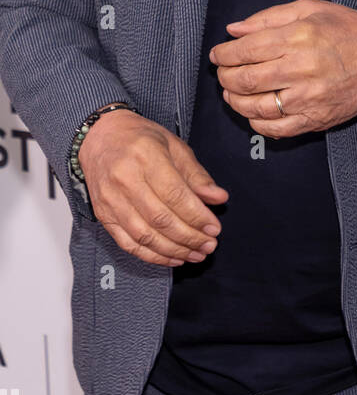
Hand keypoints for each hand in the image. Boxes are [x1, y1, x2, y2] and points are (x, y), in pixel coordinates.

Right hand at [78, 108, 228, 267]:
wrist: (100, 136)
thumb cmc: (140, 138)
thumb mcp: (174, 146)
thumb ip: (196, 174)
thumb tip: (218, 198)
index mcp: (147, 156)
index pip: (175, 195)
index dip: (197, 216)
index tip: (214, 228)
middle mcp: (125, 179)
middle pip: (161, 218)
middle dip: (189, 237)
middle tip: (209, 245)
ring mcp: (111, 199)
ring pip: (145, 235)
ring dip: (173, 250)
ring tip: (195, 254)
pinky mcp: (103, 215)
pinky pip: (128, 243)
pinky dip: (152, 256)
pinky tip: (171, 257)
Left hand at [210, 0, 356, 137]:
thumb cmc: (347, 29)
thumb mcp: (310, 9)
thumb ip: (268, 18)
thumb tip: (233, 30)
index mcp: (298, 36)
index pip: (246, 50)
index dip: (224, 54)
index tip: (218, 55)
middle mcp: (301, 67)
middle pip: (245, 80)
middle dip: (225, 78)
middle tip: (222, 74)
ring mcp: (308, 97)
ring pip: (255, 107)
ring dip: (235, 101)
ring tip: (232, 93)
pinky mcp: (316, 118)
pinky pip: (276, 128)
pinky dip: (257, 123)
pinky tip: (253, 112)